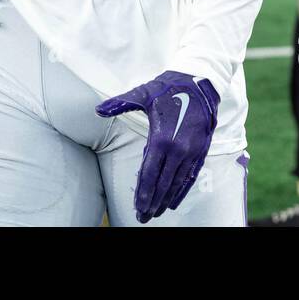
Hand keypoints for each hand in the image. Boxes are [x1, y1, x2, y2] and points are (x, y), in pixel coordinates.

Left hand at [96, 70, 219, 222]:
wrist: (201, 82)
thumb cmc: (168, 88)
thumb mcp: (143, 93)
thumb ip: (120, 104)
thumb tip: (97, 109)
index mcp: (161, 138)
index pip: (149, 172)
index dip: (143, 192)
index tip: (137, 207)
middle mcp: (178, 149)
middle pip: (163, 183)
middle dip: (152, 202)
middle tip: (144, 217)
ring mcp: (192, 151)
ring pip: (177, 183)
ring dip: (166, 199)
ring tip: (156, 213)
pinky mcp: (201, 150)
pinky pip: (191, 176)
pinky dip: (182, 190)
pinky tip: (174, 201)